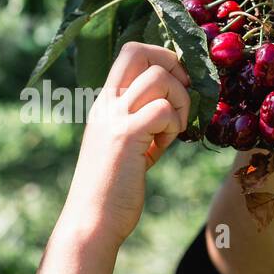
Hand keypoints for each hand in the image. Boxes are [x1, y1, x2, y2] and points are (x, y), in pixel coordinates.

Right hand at [60, 42, 191, 246]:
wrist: (91, 222)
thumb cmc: (111, 191)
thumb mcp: (125, 147)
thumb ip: (142, 123)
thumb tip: (173, 108)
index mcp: (105, 103)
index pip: (130, 52)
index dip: (162, 59)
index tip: (176, 87)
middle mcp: (106, 104)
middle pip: (140, 51)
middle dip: (173, 65)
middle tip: (182, 96)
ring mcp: (114, 118)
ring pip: (159, 77)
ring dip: (179, 101)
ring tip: (172, 130)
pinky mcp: (125, 137)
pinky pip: (163, 110)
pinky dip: (174, 125)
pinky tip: (164, 147)